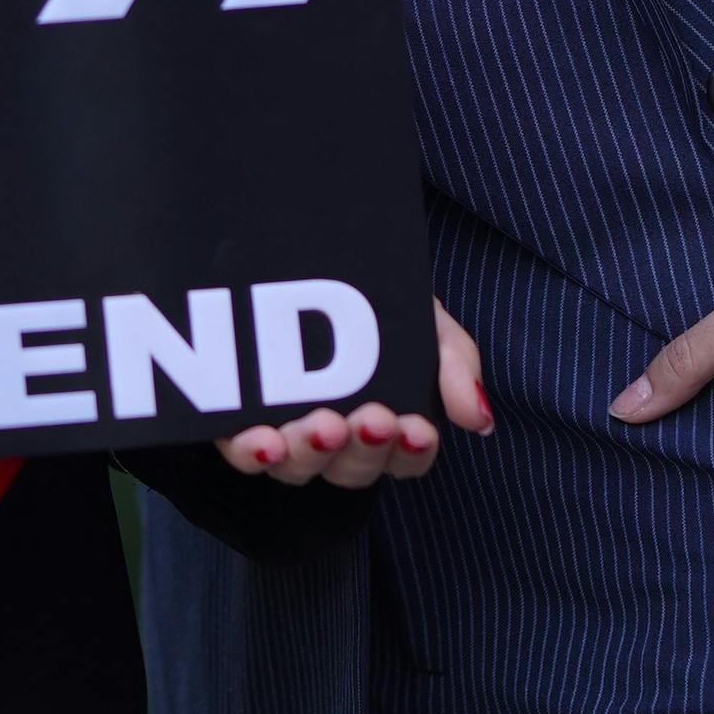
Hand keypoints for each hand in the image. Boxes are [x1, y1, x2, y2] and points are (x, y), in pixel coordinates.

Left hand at [222, 303, 491, 498]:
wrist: (308, 244)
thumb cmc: (375, 294)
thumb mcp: (424, 318)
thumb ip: (455, 364)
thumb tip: (479, 420)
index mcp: (386, 423)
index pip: (405, 457)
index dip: (412, 451)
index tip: (417, 426)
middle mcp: (337, 439)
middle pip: (353, 469)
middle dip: (363, 448)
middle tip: (370, 418)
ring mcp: (286, 433)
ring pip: (299, 466)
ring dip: (312, 452)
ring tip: (322, 425)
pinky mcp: (234, 420)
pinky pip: (240, 452)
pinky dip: (252, 453)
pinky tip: (262, 441)